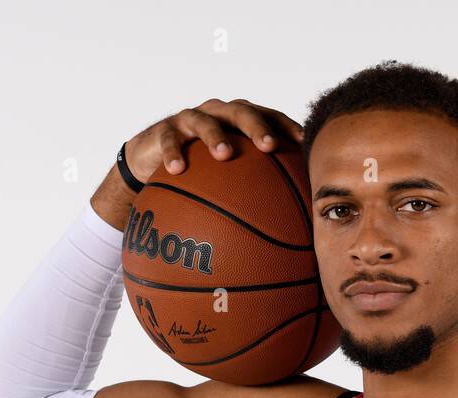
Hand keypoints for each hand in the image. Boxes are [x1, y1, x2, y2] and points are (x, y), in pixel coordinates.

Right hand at [123, 98, 303, 179]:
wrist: (153, 158)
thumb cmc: (202, 169)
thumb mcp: (229, 175)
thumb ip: (257, 187)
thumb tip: (290, 223)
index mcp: (240, 121)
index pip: (269, 116)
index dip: (286, 125)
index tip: (304, 142)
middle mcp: (218, 114)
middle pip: (241, 113)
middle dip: (257, 127)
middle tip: (269, 146)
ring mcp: (191, 119)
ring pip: (205, 122)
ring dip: (216, 136)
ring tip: (225, 154)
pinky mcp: (164, 130)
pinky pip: (169, 140)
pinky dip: (173, 153)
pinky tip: (178, 169)